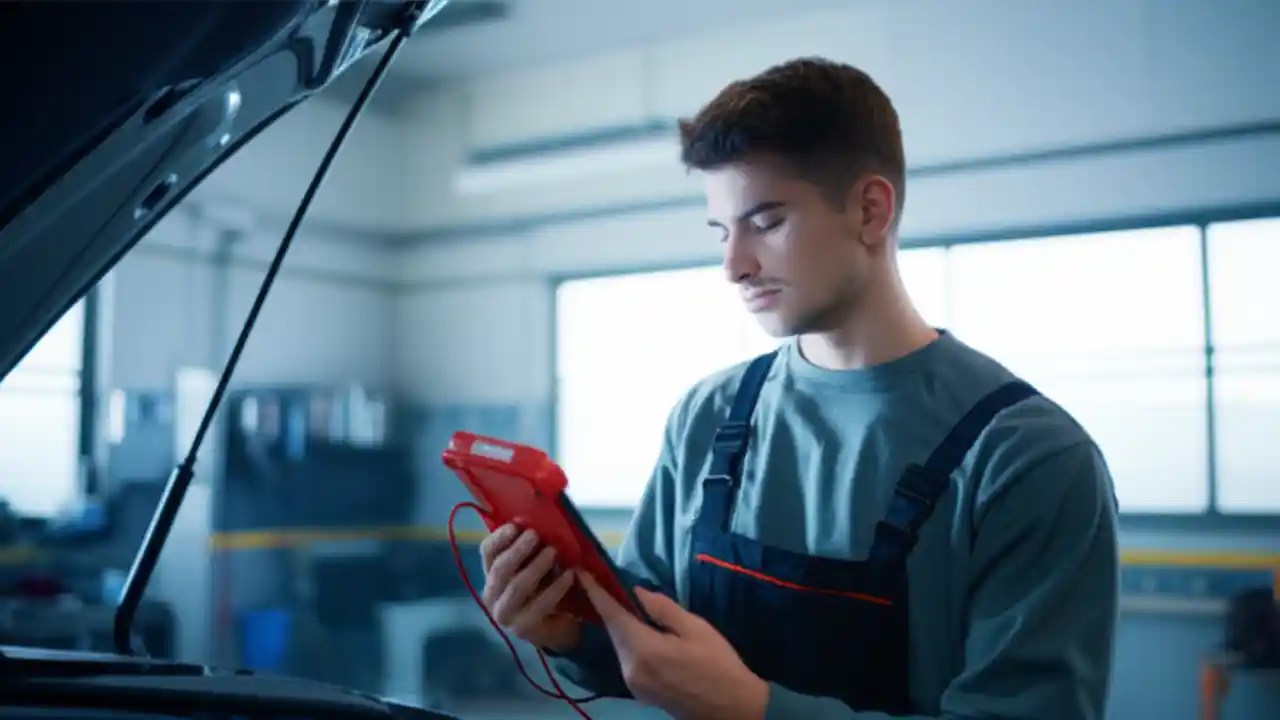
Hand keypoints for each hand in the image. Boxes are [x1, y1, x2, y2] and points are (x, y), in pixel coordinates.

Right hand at [479, 524, 580, 652]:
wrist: (556, 627)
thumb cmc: (545, 587)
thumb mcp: (535, 565)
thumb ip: (531, 549)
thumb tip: (537, 523)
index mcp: (491, 575)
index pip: (487, 552)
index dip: (499, 537)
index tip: (515, 525)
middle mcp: (491, 595)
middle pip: (499, 569)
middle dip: (517, 550)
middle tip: (535, 535)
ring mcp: (504, 615)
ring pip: (516, 586)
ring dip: (536, 566)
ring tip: (553, 552)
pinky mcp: (522, 629)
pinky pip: (539, 605)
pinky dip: (555, 588)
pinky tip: (569, 575)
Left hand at [577, 570, 768, 719]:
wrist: (732, 708)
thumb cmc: (718, 664)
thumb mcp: (695, 628)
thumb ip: (662, 609)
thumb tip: (636, 592)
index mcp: (642, 649)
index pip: (611, 614)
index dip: (595, 592)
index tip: (582, 573)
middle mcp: (630, 668)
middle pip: (614, 631)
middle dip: (609, 607)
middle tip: (606, 583)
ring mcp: (634, 683)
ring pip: (621, 645)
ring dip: (621, 625)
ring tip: (625, 603)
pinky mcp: (641, 692)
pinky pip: (629, 659)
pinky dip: (630, 642)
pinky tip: (641, 632)